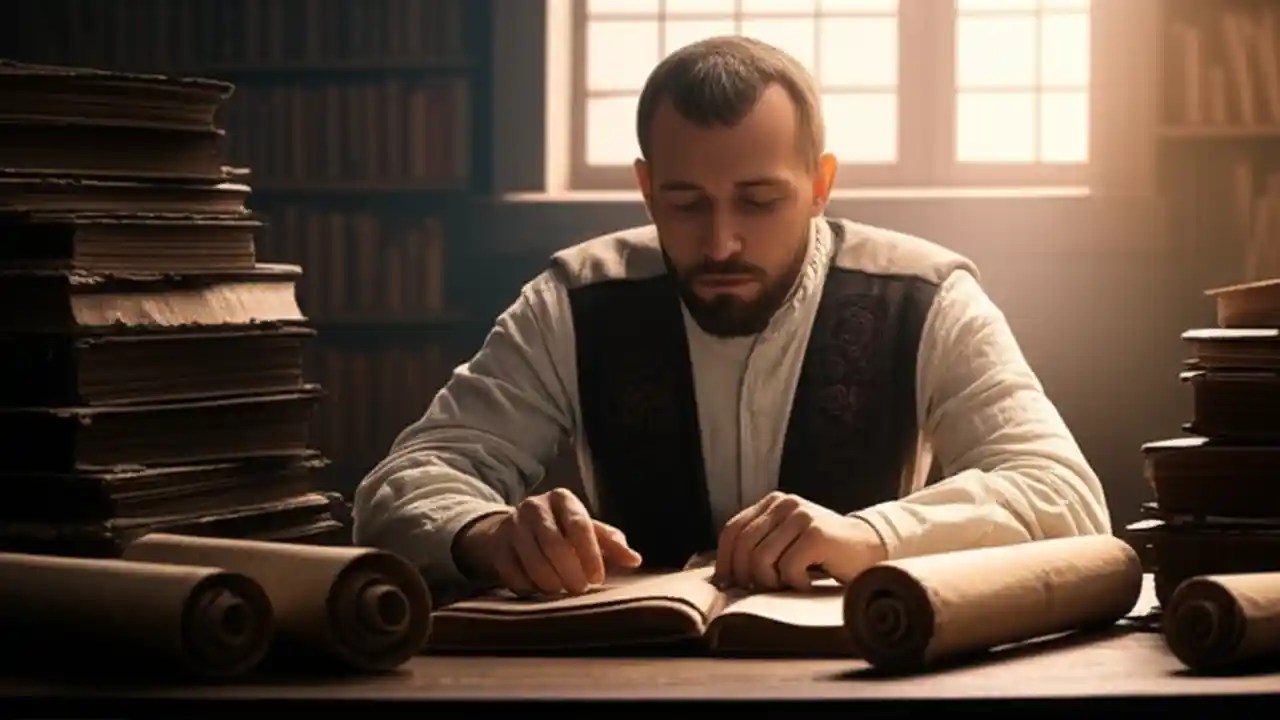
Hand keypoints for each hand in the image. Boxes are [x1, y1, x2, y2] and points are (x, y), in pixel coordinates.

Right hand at [454, 488, 642, 596]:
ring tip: (562, 591)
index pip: (578, 525)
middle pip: (554, 545)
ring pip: (533, 562)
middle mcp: (534, 507)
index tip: (597, 578)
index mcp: (562, 498)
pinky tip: (539, 590)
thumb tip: (634, 560)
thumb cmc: (562, 531)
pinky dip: (529, 588)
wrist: (515, 530)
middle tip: (580, 589)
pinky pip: (513, 575)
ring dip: (551, 584)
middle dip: (570, 573)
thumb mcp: (588, 531)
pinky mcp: (497, 548)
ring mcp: (512, 526)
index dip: (589, 554)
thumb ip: (611, 543)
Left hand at [713, 491, 886, 591]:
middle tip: (760, 591)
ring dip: (771, 582)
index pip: (732, 530)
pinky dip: (795, 585)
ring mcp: (801, 516)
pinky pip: (788, 569)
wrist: (869, 548)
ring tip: (788, 585)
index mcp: (772, 503)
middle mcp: (785, 504)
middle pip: (743, 546)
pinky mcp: (816, 534)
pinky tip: (808, 583)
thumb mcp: (785, 543)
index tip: (725, 583)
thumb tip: (721, 575)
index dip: (724, 560)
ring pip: (762, 560)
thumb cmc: (823, 554)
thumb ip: (759, 546)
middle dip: (746, 576)